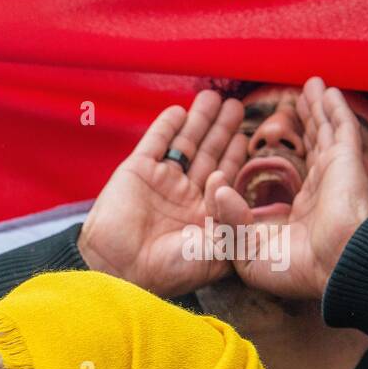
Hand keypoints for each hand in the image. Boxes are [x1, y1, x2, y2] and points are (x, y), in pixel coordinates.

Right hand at [78, 90, 246, 297]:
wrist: (121, 270)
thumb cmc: (170, 270)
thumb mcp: (218, 252)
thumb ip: (233, 218)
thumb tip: (225, 179)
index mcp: (204, 214)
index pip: (225, 176)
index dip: (235, 154)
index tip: (246, 133)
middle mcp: (183, 195)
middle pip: (207, 154)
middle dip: (221, 129)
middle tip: (234, 105)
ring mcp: (160, 182)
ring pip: (184, 144)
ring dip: (198, 120)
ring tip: (213, 97)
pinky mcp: (137, 172)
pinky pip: (155, 143)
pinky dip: (166, 126)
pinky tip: (179, 110)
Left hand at [212, 77, 367, 299]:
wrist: (333, 268)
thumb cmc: (290, 270)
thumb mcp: (243, 250)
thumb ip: (227, 219)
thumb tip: (216, 187)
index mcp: (283, 215)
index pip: (261, 180)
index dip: (243, 163)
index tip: (223, 152)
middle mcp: (308, 191)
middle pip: (300, 147)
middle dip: (291, 124)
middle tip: (282, 102)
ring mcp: (328, 174)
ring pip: (320, 132)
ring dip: (313, 109)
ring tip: (307, 87)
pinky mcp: (344, 161)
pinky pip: (338, 128)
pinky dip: (332, 108)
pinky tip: (324, 91)